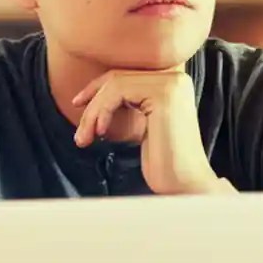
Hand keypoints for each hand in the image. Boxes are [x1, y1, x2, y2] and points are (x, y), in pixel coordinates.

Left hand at [71, 70, 234, 194]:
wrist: (184, 186)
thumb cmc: (164, 164)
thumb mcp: (145, 127)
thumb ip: (132, 106)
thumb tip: (96, 95)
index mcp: (173, 83)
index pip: (126, 76)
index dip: (97, 88)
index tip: (78, 105)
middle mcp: (176, 77)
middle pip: (118, 78)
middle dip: (92, 103)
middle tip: (80, 133)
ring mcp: (171, 83)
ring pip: (115, 84)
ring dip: (92, 112)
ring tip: (84, 139)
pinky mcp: (163, 94)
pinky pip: (118, 91)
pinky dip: (102, 110)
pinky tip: (100, 133)